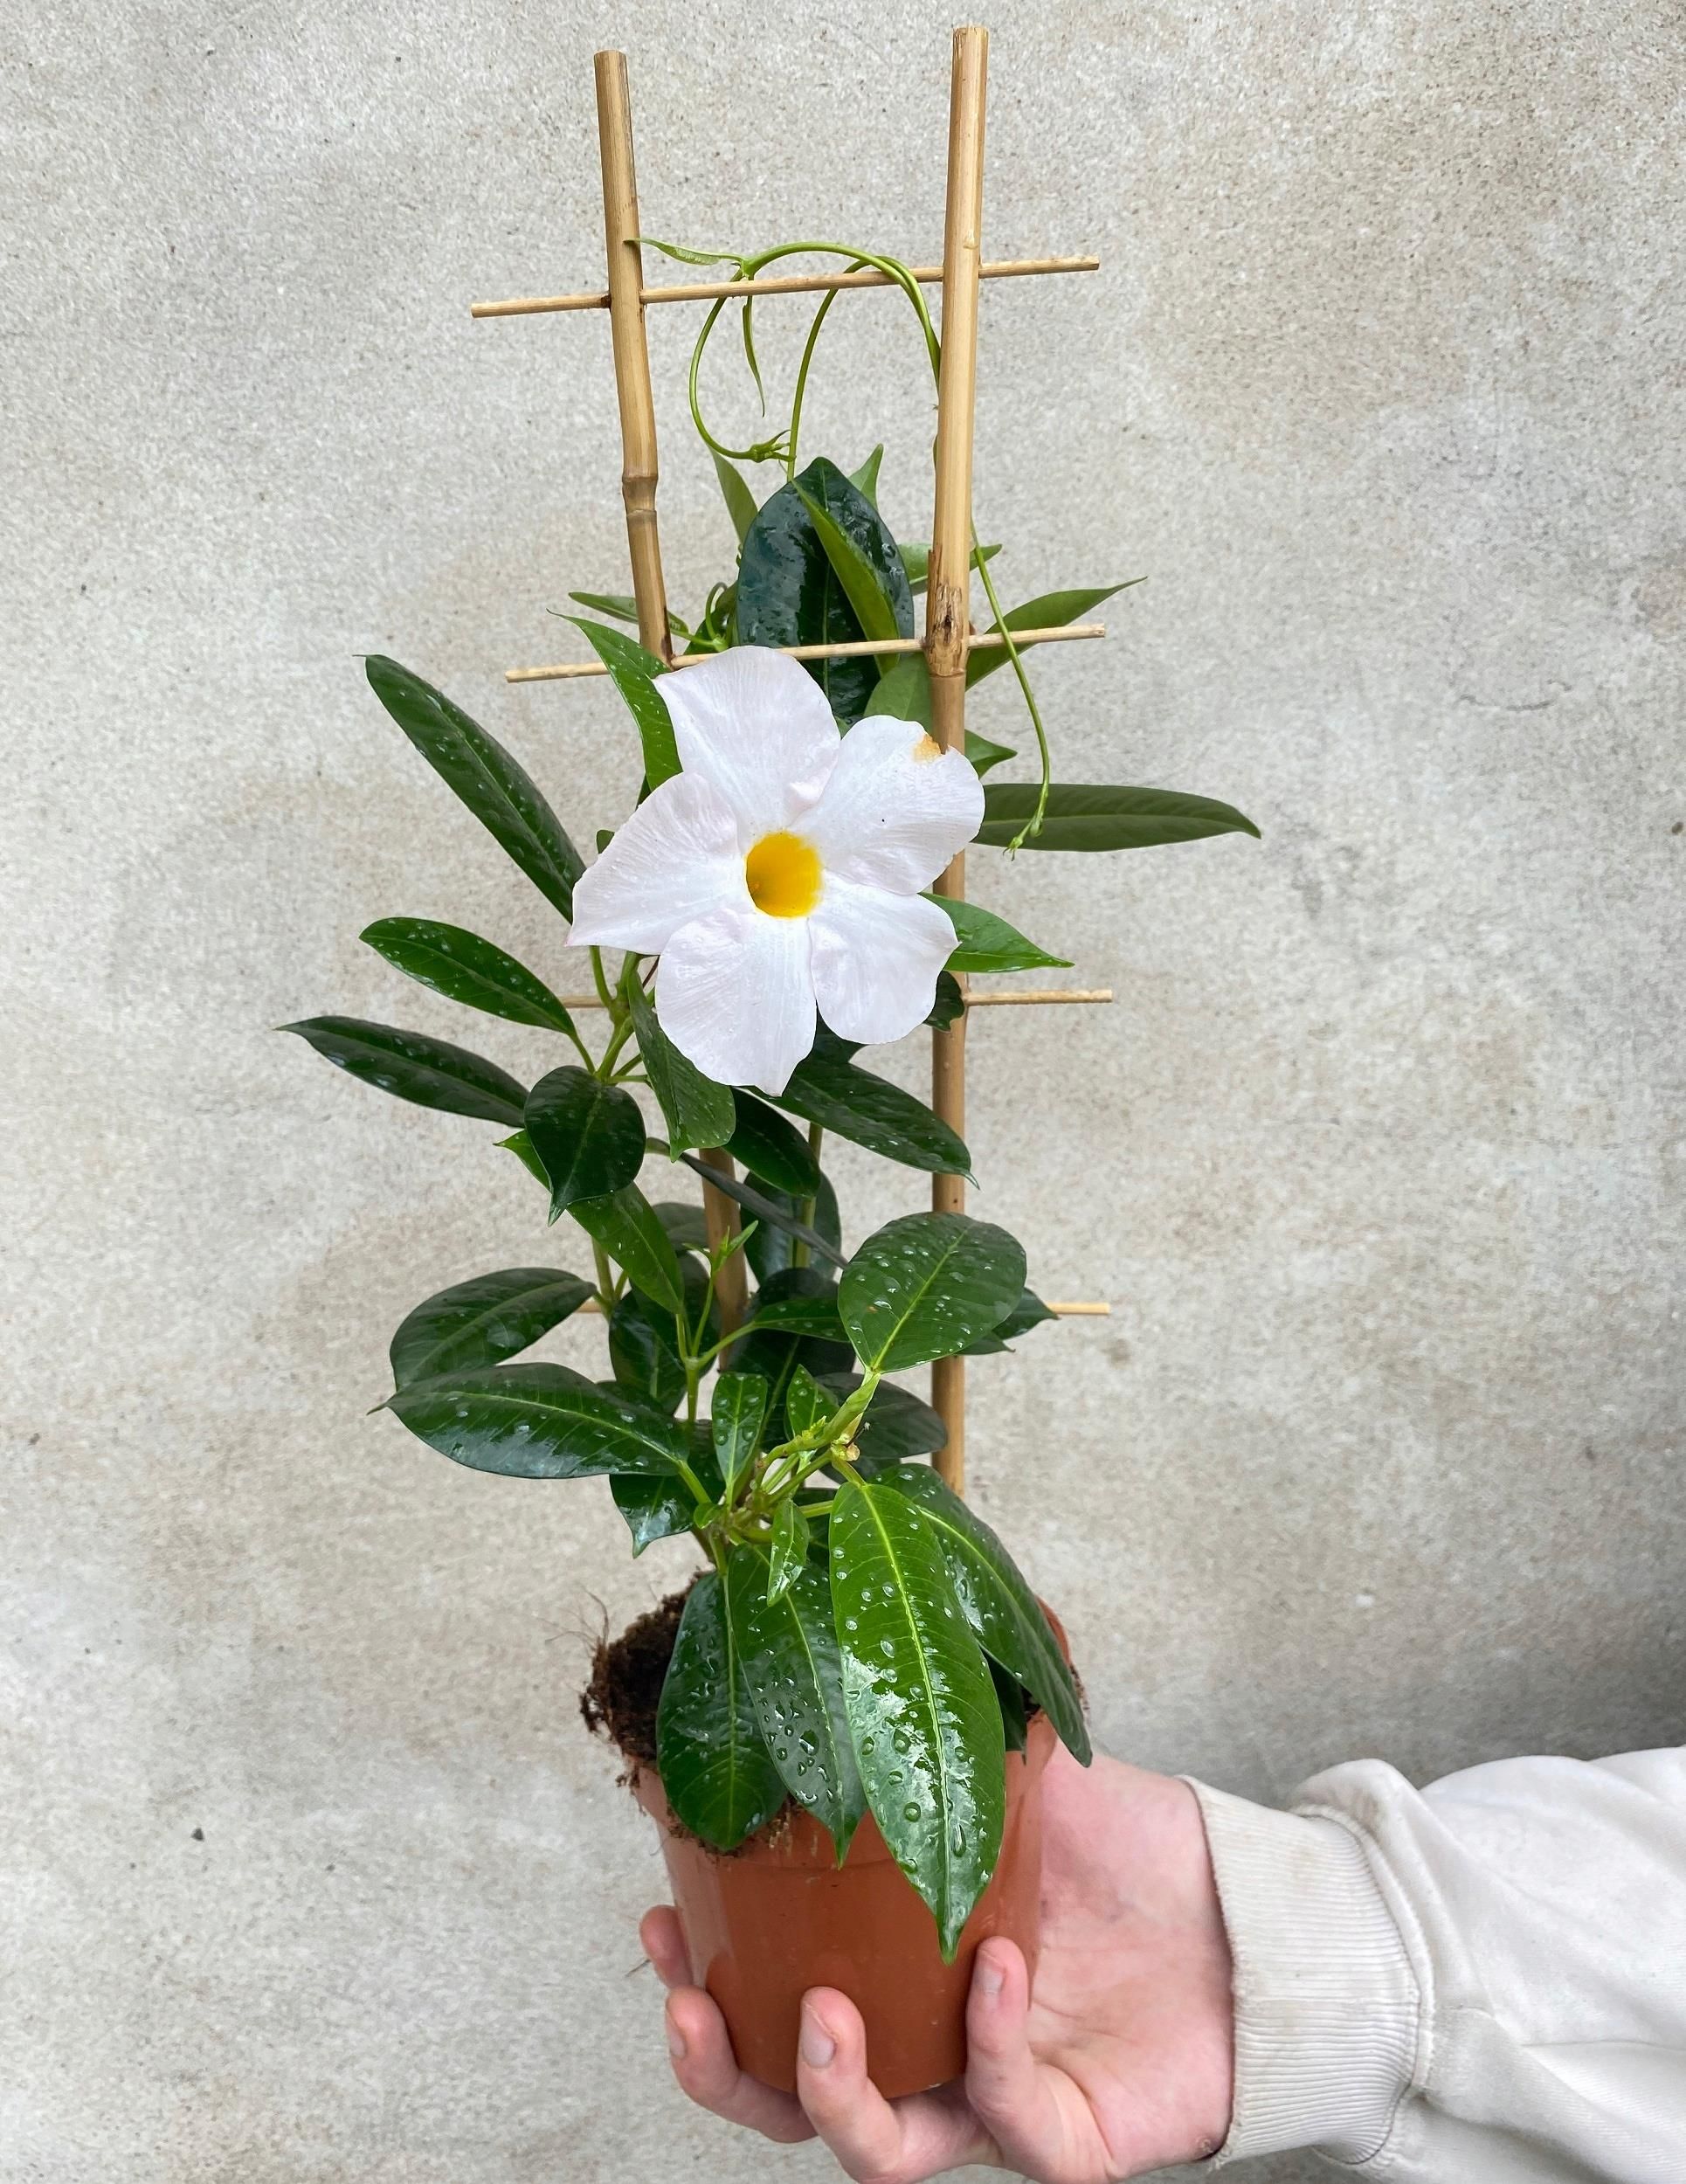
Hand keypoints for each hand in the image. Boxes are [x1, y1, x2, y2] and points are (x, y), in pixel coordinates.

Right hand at [640, 1749, 1233, 2180]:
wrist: (1251, 1903)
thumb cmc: (1132, 1849)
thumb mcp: (1017, 1770)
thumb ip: (938, 1723)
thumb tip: (849, 1622)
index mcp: (899, 1980)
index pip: (775, 2011)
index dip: (704, 1986)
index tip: (656, 1915)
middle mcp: (936, 2054)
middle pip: (799, 2107)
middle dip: (726, 2072)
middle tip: (691, 2002)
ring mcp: (1001, 2104)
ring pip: (884, 2157)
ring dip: (832, 2095)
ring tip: (821, 2011)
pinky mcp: (1078, 2139)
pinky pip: (1013, 2126)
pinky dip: (990, 2051)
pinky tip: (992, 1968)